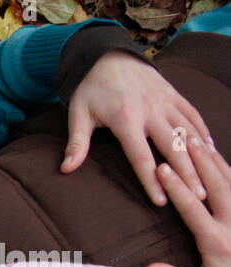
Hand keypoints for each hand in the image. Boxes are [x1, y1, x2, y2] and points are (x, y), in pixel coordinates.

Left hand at [62, 50, 211, 205]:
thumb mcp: (78, 114)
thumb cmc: (90, 89)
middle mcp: (151, 110)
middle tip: (198, 197)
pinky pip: (193, 115)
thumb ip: (76, 143)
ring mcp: (166, 101)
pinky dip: (203, 133)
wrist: (107, 54)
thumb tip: (66, 169)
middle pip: (173, 147)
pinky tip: (211, 152)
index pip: (141, 156)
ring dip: (201, 157)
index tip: (161, 202)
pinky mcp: (174, 95)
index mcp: (126, 118)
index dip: (151, 181)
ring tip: (210, 180)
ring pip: (189, 132)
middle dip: (187, 173)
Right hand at [145, 137, 230, 266]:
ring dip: (214, 161)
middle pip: (216, 185)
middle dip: (198, 162)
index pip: (193, 208)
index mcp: (217, 241)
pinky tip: (220, 161)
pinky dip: (229, 171)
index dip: (177, 187)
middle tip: (183, 140)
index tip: (162, 168)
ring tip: (198, 141)